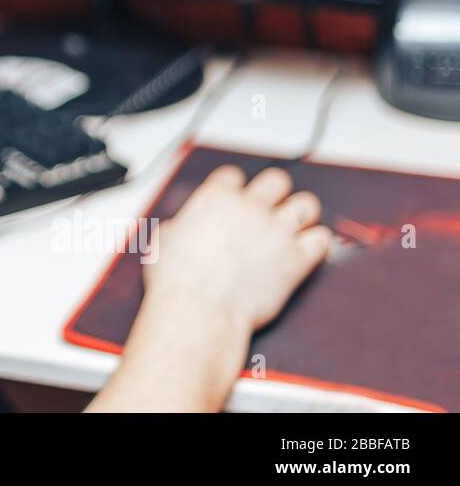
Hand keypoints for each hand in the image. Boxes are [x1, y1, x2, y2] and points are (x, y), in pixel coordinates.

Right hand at [89, 165, 332, 411]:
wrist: (199, 310)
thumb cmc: (177, 281)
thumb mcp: (163, 239)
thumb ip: (179, 225)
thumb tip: (181, 227)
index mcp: (216, 198)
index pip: (233, 175)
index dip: (234, 187)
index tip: (235, 197)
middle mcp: (250, 207)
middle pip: (277, 180)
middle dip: (274, 192)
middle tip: (270, 207)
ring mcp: (276, 231)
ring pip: (307, 204)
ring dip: (301, 213)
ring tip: (295, 225)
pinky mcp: (296, 258)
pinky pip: (322, 239)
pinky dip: (317, 243)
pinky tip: (307, 249)